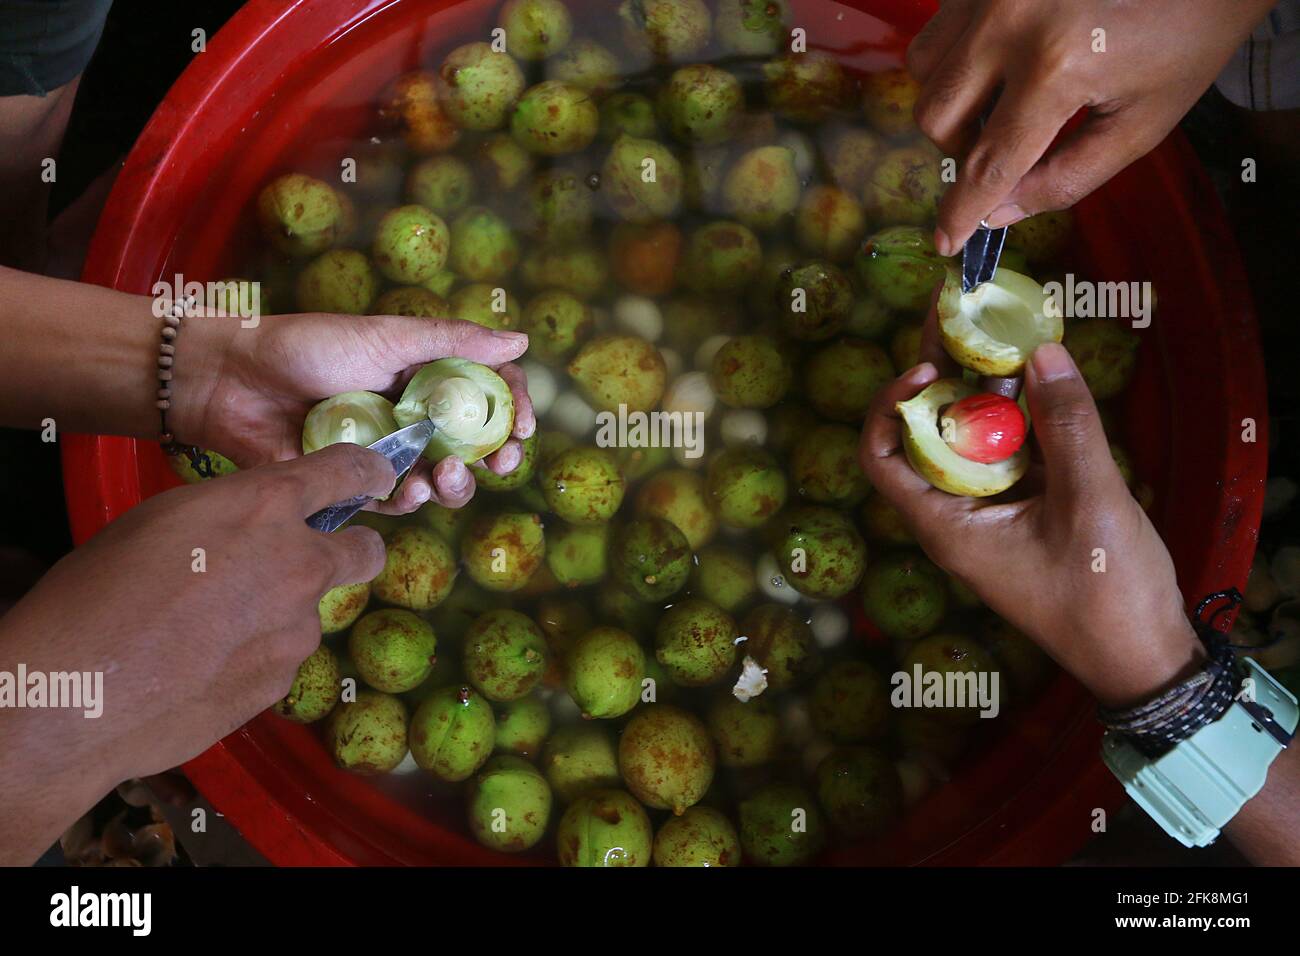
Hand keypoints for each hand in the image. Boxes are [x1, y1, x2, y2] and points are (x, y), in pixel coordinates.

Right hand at [0, 443, 391, 863]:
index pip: (346, 472)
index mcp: (266, 506)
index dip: (366, 472)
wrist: (80, 690)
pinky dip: (251, 659)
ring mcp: (298, 628)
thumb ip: (230, 518)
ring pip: (307, 612)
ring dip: (275, 616)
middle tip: (308, 563)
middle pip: (366, 551)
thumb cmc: (100, 589)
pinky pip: (277, 658)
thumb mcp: (165, 520)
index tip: (376, 477)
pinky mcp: (283, 680)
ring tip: (205, 633)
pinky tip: (201, 669)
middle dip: (351, 551)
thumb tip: (249, 532)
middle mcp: (300, 562)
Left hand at [176, 313, 535, 512]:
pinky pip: (395, 502)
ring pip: (440, 479)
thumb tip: (522, 342)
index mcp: (425, 375)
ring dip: (456, 484)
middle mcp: (412, 415)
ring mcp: (385, 451)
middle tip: (500, 463)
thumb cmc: (308, 347)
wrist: (233, 381)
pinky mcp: (354, 483)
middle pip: (473, 444)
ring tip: (446, 477)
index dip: (512, 411)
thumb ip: (454, 341)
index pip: (487, 394)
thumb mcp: (388, 336)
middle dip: (494, 458)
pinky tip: (410, 491)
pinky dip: (410, 501)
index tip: (522, 428)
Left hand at [859, 309, 1202, 707]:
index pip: (881, 457)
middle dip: (940, 376)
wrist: (1144, 659)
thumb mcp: (1090, 503)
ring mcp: (989, 516)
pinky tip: (1038, 377)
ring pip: (969, 443)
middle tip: (957, 314)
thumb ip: (1067, 426)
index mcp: (946, 524)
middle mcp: (955, 517)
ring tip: (994, 329)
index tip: (930, 366)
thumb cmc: (1106, 595)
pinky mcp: (1024, 515)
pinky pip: (1006, 458)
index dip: (891, 404)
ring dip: (982, 390)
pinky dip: (1017, 418)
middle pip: (925, 437)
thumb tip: (1042, 352)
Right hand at [908, 0, 1275, 253]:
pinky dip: (957, 57)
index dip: (961, 211)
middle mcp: (1009, 22)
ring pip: (925, 70)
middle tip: (1005, 144)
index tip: (945, 241)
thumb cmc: (1186, 39)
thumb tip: (998, 213)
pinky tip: (1000, 58)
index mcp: (1058, 68)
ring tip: (1001, 99)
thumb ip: (1066, 178)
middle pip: (938, 117)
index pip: (989, 162)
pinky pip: (939, 30)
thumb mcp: (1142, 125)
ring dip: (953, 101)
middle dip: (962, 147)